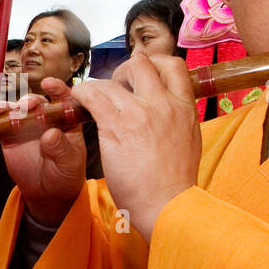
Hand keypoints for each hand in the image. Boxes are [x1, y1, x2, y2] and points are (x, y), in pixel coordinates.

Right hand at [0, 77, 86, 225]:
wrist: (48, 192)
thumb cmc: (65, 175)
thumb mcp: (69, 163)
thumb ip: (61, 148)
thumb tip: (50, 134)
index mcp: (64, 121)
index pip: (62, 99)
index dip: (56, 89)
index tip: (48, 84)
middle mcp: (44, 119)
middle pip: (34, 102)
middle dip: (26, 101)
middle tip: (21, 107)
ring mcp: (25, 126)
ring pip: (14, 110)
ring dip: (3, 107)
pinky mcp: (9, 136)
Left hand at [70, 52, 199, 240]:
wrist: (167, 204)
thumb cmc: (176, 183)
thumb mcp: (190, 141)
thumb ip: (180, 120)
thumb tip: (171, 111)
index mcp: (185, 107)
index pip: (174, 66)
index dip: (154, 64)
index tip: (142, 75)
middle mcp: (164, 104)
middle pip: (141, 64)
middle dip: (124, 70)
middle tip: (115, 87)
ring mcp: (139, 113)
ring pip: (110, 81)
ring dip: (97, 87)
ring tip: (91, 100)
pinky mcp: (116, 126)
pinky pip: (92, 96)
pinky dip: (81, 95)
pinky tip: (78, 102)